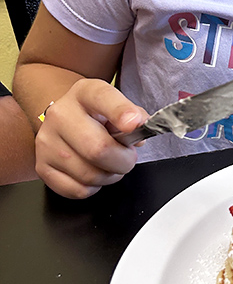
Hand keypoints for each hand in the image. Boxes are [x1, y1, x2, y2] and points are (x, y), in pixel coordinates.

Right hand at [35, 79, 148, 199]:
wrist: (65, 120)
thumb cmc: (97, 116)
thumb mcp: (116, 104)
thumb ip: (134, 114)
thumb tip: (140, 127)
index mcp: (84, 93)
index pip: (102, 98)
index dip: (121, 112)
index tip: (134, 124)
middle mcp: (60, 115)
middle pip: (98, 149)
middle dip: (123, 161)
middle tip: (127, 157)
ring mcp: (47, 142)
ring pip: (89, 175)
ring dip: (110, 176)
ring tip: (110, 165)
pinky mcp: (42, 166)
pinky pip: (77, 190)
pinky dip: (93, 188)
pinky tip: (94, 173)